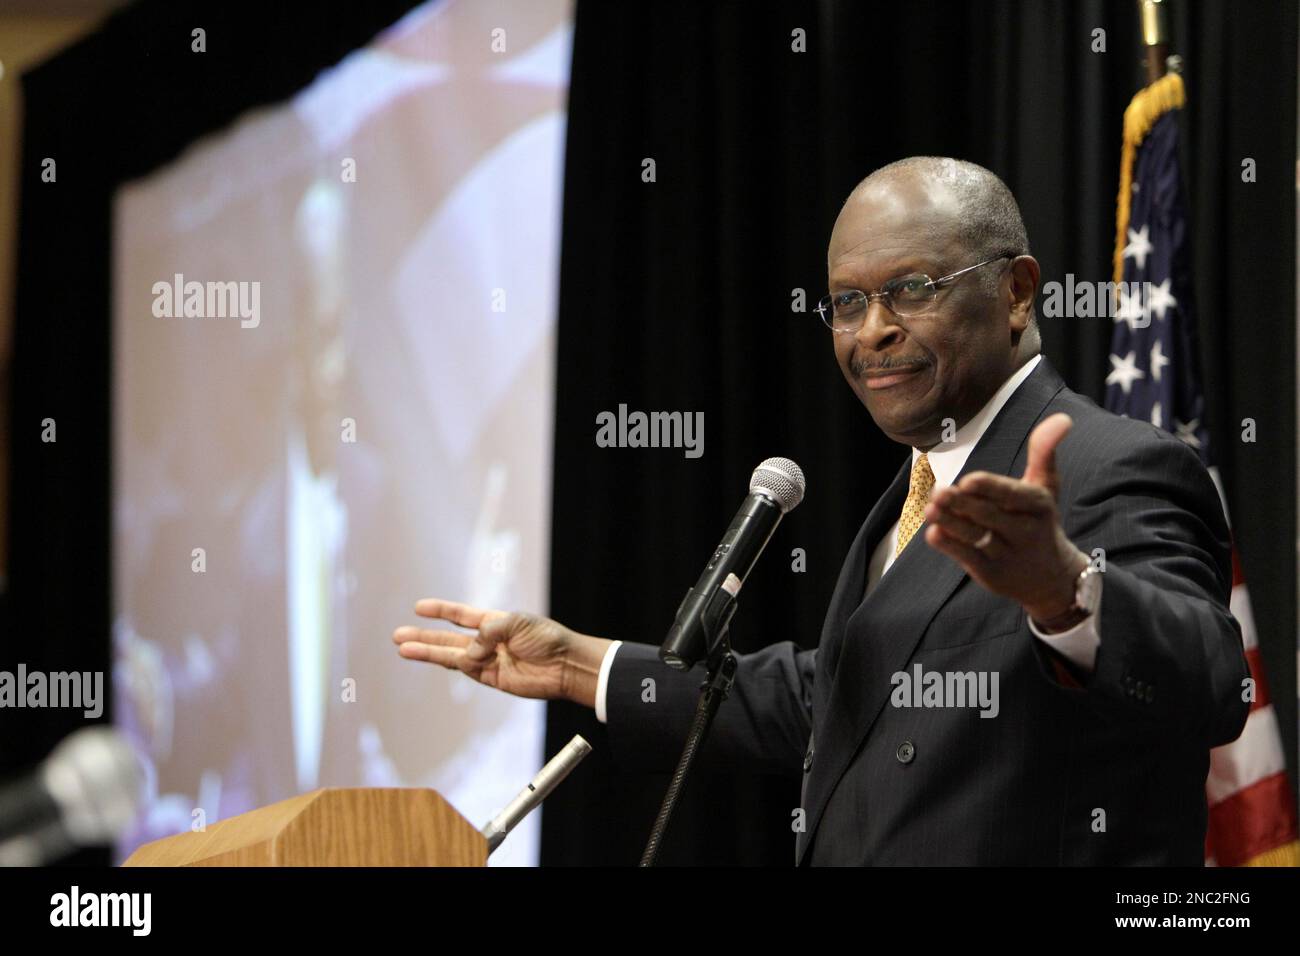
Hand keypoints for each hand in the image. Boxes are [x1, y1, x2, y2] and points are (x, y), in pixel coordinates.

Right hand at [392, 599, 611, 707]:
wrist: (566, 665)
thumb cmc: (547, 638)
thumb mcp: (516, 622)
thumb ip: (488, 633)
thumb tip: (467, 653)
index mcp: (494, 622)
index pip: (460, 615)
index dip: (440, 610)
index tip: (418, 607)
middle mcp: (487, 641)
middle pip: (447, 638)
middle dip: (423, 637)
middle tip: (397, 635)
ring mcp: (487, 660)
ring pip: (450, 655)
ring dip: (427, 652)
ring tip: (402, 649)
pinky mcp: (491, 678)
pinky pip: (467, 669)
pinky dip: (457, 661)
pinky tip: (444, 656)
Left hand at [923, 412, 1089, 625]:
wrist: (1051, 577)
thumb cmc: (1040, 521)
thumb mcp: (1047, 487)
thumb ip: (1044, 452)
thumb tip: (1062, 417)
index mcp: (1038, 506)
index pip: (1013, 495)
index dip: (990, 489)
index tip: (967, 480)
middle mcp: (1025, 532)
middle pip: (989, 516)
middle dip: (963, 504)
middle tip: (938, 492)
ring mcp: (1008, 555)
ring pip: (976, 537)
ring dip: (951, 523)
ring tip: (930, 508)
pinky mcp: (991, 575)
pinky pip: (969, 559)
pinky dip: (951, 547)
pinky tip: (933, 533)